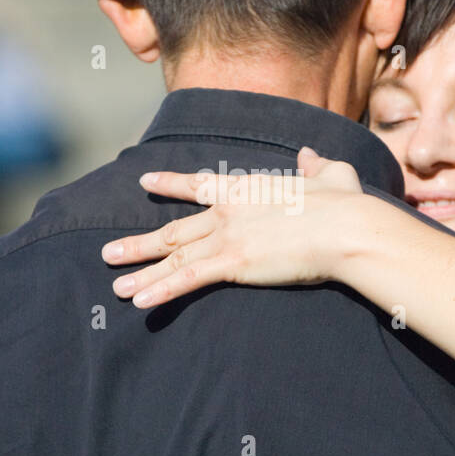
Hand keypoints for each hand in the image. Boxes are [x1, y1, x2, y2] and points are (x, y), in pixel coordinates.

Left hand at [100, 146, 364, 307]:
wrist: (345, 227)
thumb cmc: (345, 204)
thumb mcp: (332, 175)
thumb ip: (315, 165)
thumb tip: (308, 155)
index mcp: (247, 188)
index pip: (198, 185)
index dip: (169, 184)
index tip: (145, 181)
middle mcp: (228, 212)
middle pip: (174, 231)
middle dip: (139, 244)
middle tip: (109, 252)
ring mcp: (227, 237)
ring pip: (173, 257)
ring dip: (141, 272)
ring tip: (114, 285)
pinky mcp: (232, 263)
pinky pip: (187, 280)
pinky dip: (160, 290)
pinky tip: (138, 301)